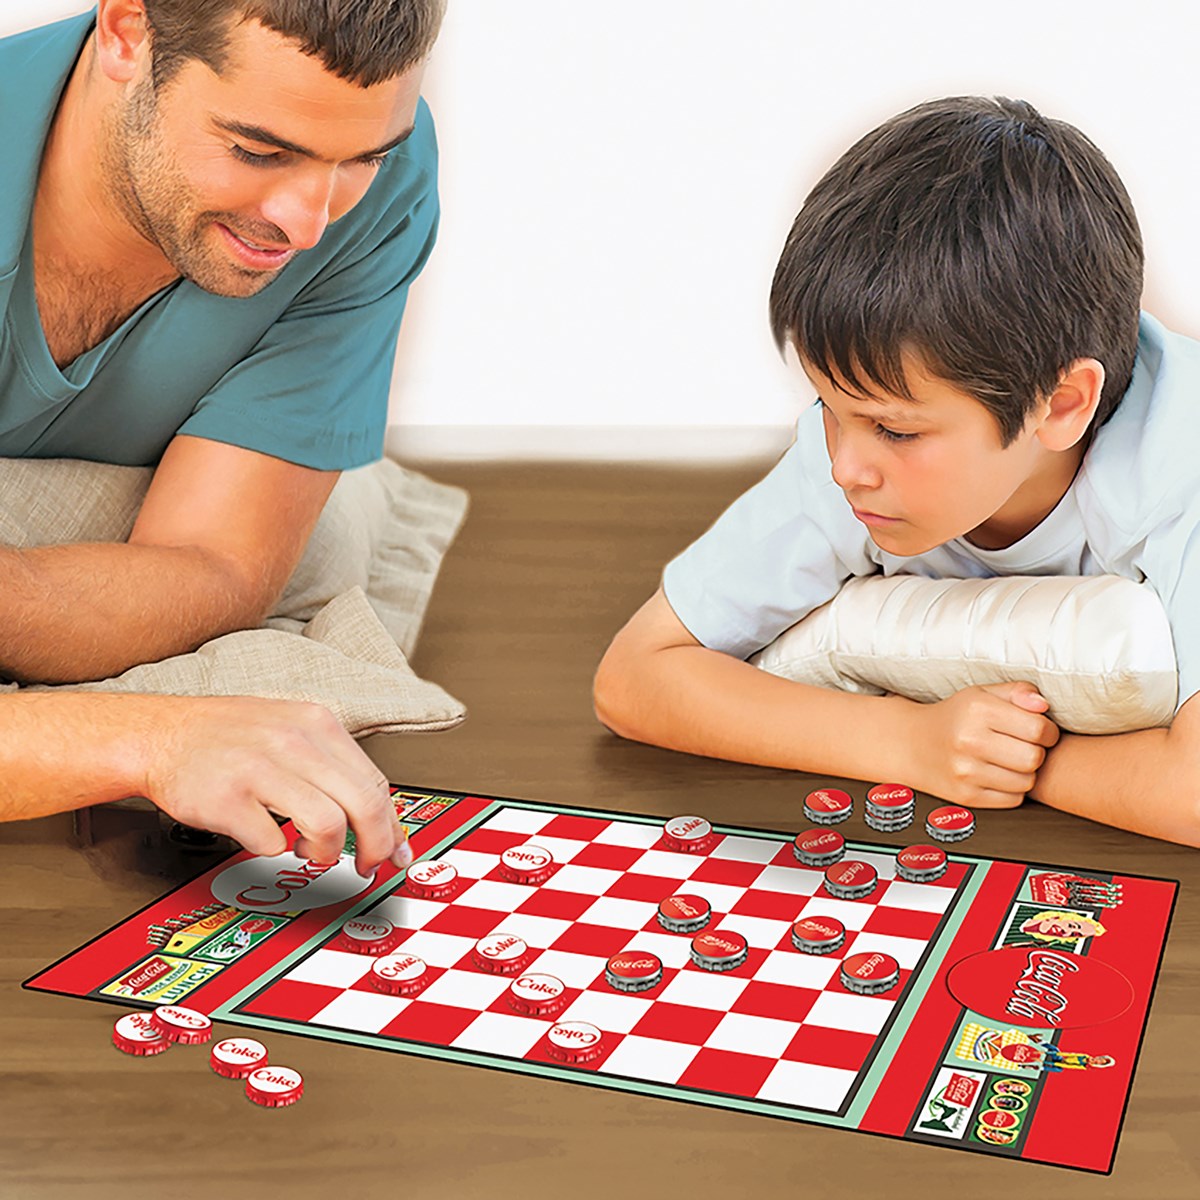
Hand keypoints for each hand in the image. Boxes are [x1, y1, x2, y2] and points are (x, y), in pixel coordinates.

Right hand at [142, 697, 410, 874]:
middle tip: (366, 865)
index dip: (390, 825)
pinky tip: (266, 837)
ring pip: (328, 824)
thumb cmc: (229, 738)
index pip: (375, 782)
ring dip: (326, 853)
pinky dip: (274, 850)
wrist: (161, 734)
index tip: (395, 850)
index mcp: (317, 723)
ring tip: (309, 853)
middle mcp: (293, 741)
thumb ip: (335, 769)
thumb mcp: (292, 730)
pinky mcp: (227, 799)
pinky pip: (272, 842)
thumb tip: (381, 820)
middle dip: (375, 846)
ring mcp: (259, 769)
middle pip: (363, 804)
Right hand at [908, 681, 1059, 807]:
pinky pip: (1013, 799)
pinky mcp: (966, 796)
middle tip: (1023, 745)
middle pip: (1034, 757)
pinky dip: (1012, 789)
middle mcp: (969, 740)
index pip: (1038, 728)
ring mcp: (965, 771)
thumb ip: (1017, 692)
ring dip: (1025, 772)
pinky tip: (997, 774)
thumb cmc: (954, 717)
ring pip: (1027, 781)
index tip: (1039, 730)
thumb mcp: (981, 694)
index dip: (1048, 730)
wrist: (912, 744)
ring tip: (1008, 760)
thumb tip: (1044, 705)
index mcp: (977, 709)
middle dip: (1036, 752)